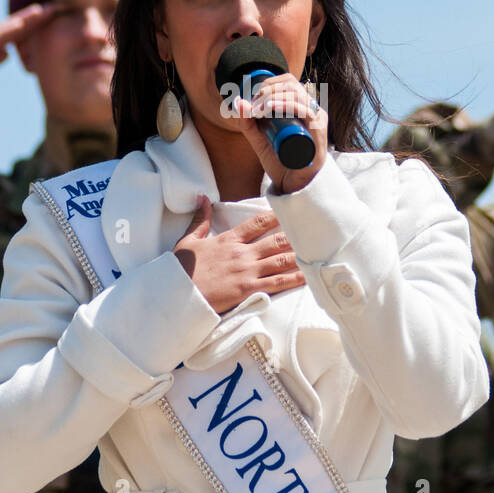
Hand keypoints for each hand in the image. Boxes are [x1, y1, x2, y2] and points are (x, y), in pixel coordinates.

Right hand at [0, 3, 56, 112]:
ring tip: (40, 12)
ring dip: (20, 22)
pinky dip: (2, 35)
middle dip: (31, 19)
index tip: (52, 17)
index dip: (32, 26)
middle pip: (9, 28)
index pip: (11, 35)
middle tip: (55, 7)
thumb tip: (6, 52)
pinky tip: (15, 29)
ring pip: (0, 31)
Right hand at [172, 196, 305, 314]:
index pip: (257, 223)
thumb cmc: (181, 270)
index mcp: (228, 240)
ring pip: (281, 260)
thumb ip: (200, 219)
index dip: (276, 216)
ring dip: (300, 255)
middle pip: (276, 240)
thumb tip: (202, 197)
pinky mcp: (249, 289)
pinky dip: (295, 278)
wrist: (176, 295)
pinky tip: (308, 275)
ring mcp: (247, 272)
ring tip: (317, 251)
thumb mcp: (188, 241)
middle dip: (295, 235)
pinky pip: (277, 283)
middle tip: (312, 231)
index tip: (290, 210)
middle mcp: (242, 253)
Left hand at [234, 75, 328, 194]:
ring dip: (273, 96)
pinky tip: (271, 107)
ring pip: (297, 95)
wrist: (291, 186)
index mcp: (301, 107)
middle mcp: (311, 110)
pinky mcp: (318, 133)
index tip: (252, 95)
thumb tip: (237, 101)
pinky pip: (307, 111)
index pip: (288, 82)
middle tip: (253, 103)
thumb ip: (248, 123)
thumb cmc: (279, 161)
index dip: (269, 82)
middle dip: (268, 89)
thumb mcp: (258, 140)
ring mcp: (317, 121)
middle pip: (292, 85)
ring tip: (258, 109)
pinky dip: (287, 105)